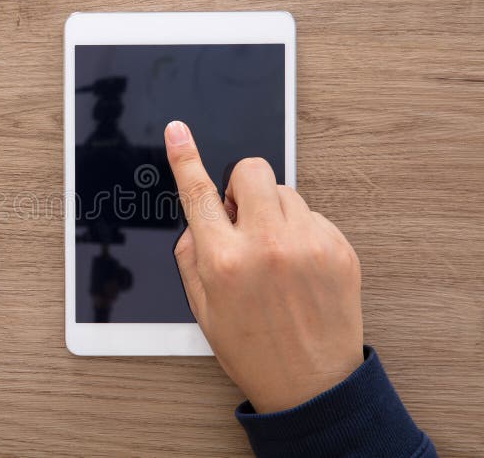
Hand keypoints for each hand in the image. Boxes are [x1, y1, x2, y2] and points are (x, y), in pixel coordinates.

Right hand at [164, 121, 362, 412]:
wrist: (312, 385)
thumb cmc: (255, 351)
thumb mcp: (203, 309)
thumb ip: (190, 256)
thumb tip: (197, 220)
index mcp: (224, 261)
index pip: (197, 193)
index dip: (183, 157)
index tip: (178, 132)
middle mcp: (267, 245)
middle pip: (252, 170)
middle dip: (242, 184)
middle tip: (242, 214)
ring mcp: (308, 244)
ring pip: (285, 190)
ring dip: (273, 209)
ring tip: (274, 251)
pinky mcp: (339, 249)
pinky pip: (314, 214)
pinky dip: (301, 230)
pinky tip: (298, 265)